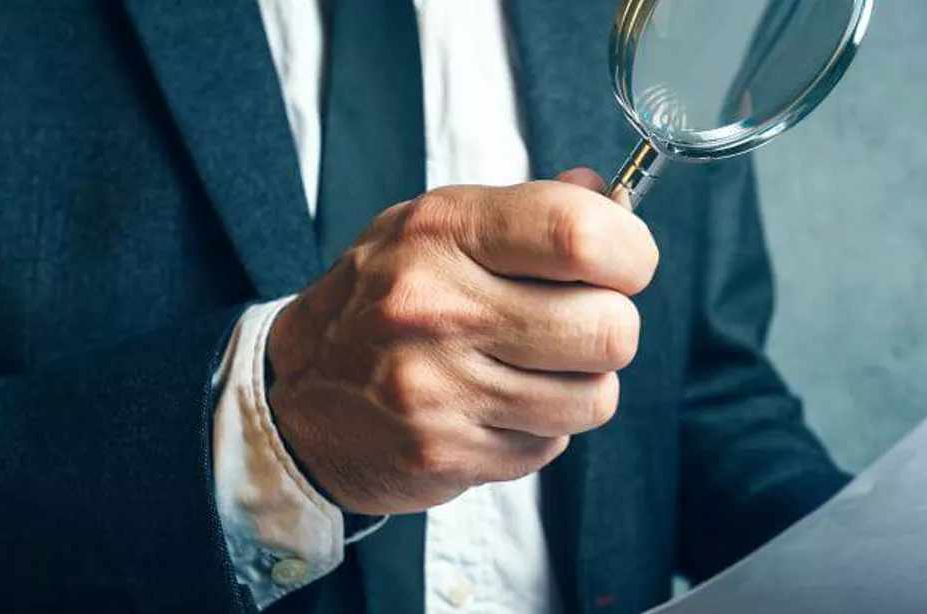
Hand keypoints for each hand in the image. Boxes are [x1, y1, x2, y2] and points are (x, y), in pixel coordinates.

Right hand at [267, 168, 657, 514]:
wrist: (295, 394)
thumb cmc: (384, 300)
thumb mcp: (438, 227)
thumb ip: (531, 212)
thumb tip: (610, 199)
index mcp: (444, 231)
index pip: (581, 236)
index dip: (631, 254)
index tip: (624, 264)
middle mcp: (438, 307)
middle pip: (611, 329)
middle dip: (611, 328)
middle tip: (576, 324)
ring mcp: (439, 387)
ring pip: (595, 397)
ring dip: (579, 386)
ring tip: (532, 369)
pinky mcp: (446, 452)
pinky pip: (552, 444)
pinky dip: (537, 429)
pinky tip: (494, 406)